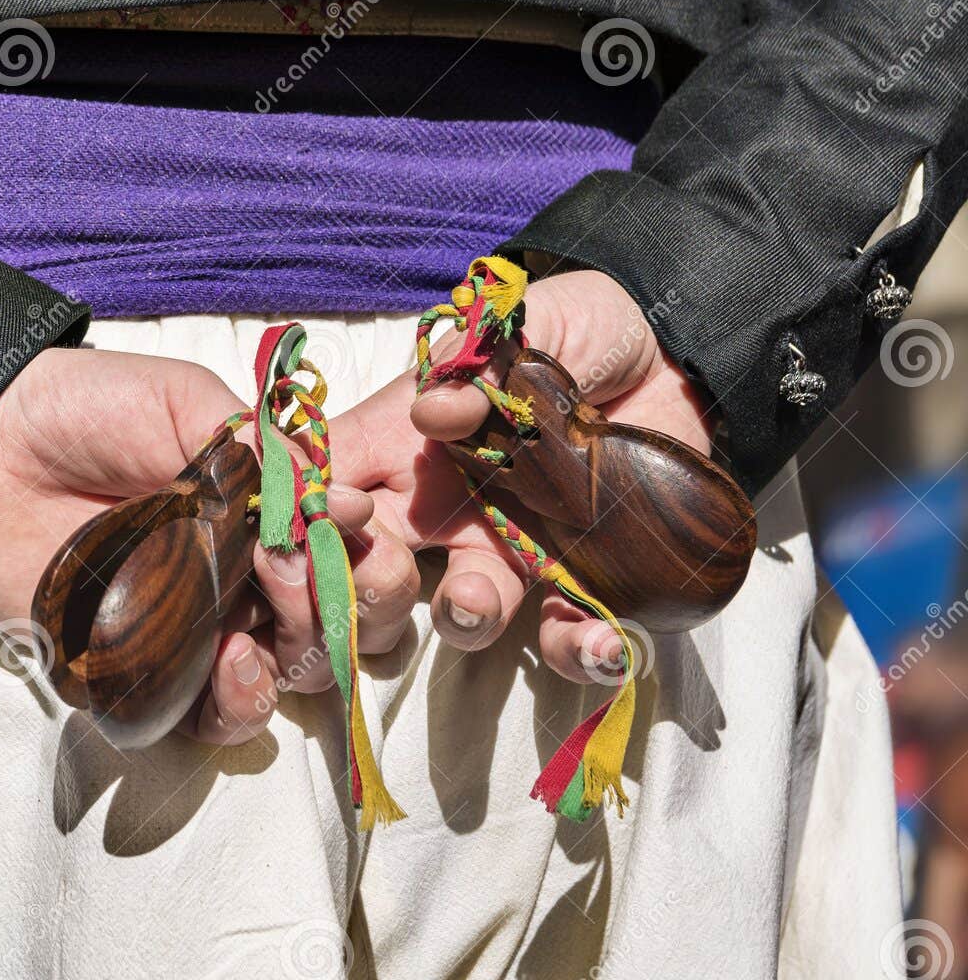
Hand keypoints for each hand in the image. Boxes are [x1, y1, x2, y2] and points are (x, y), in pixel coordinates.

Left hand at [0, 347, 419, 743]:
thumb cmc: (87, 410)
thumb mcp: (187, 404)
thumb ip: (265, 450)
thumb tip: (342, 509)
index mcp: (268, 516)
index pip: (354, 556)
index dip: (370, 557)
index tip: (343, 528)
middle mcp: (245, 580)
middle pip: (337, 628)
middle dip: (351, 613)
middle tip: (306, 579)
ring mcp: (196, 630)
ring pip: (282, 680)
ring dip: (299, 663)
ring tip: (265, 630)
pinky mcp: (139, 672)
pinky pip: (201, 716)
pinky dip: (233, 706)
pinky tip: (228, 668)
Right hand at [330, 270, 714, 681]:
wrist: (667, 351)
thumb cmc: (571, 332)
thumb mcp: (513, 327)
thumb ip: (470, 362)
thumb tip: (434, 408)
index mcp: (406, 450)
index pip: (328, 495)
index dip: (313, 518)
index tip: (340, 513)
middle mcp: (445, 515)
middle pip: (370, 579)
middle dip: (363, 593)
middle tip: (391, 567)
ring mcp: (510, 554)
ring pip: (460, 617)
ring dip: (459, 618)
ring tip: (475, 600)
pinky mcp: (581, 581)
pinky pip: (568, 637)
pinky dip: (578, 652)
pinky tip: (600, 642)